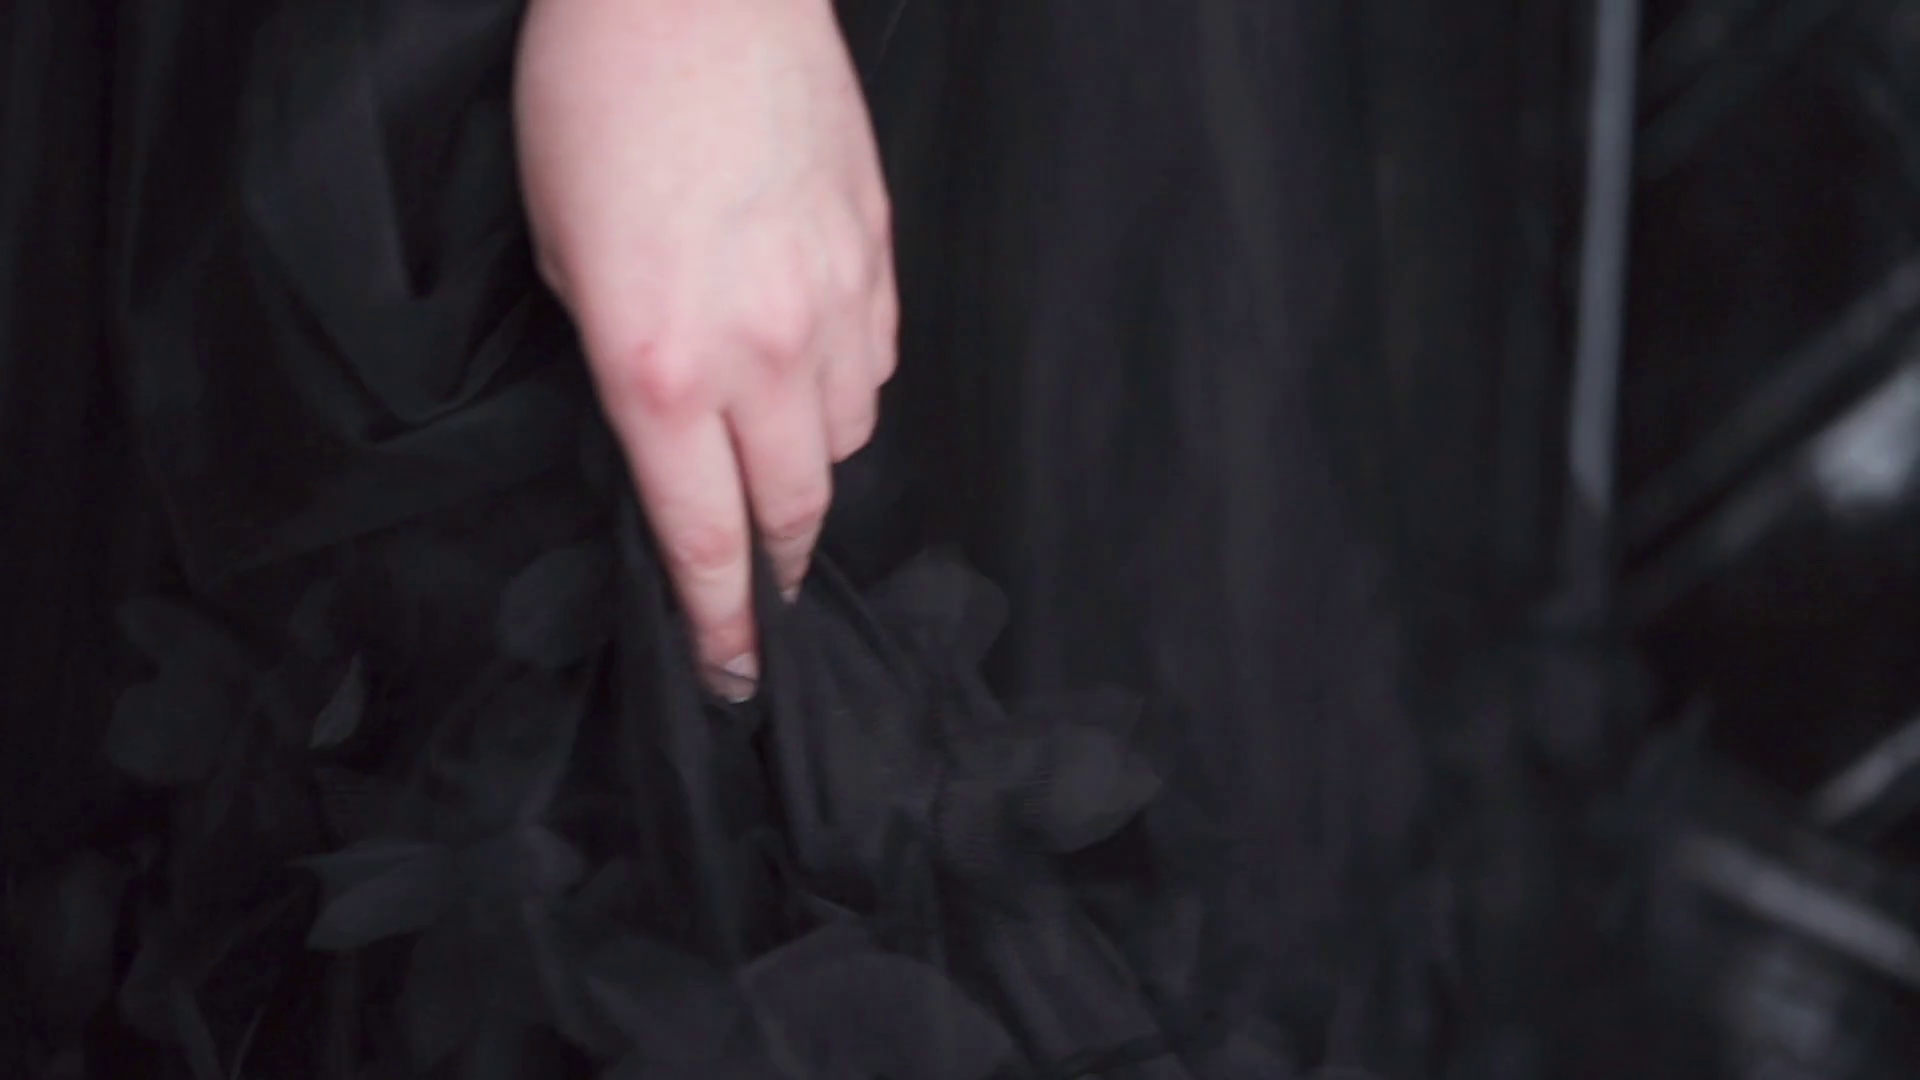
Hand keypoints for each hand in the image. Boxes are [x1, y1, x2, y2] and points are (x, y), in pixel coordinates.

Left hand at [514, 0, 896, 698]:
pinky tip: (810, 360)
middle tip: (766, 591)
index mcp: (658, 367)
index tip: (737, 676)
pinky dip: (845, 387)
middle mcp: (760, 353)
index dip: (723, 623)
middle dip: (778, 566)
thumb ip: (621, 364)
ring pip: (849, 441)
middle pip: (797, 510)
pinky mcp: (877, 255)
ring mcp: (834, 303)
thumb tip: (666, 425)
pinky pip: (878, 364)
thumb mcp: (562, 259)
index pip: (705, 537)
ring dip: (811, 468)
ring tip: (775, 448)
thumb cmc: (594, 106)